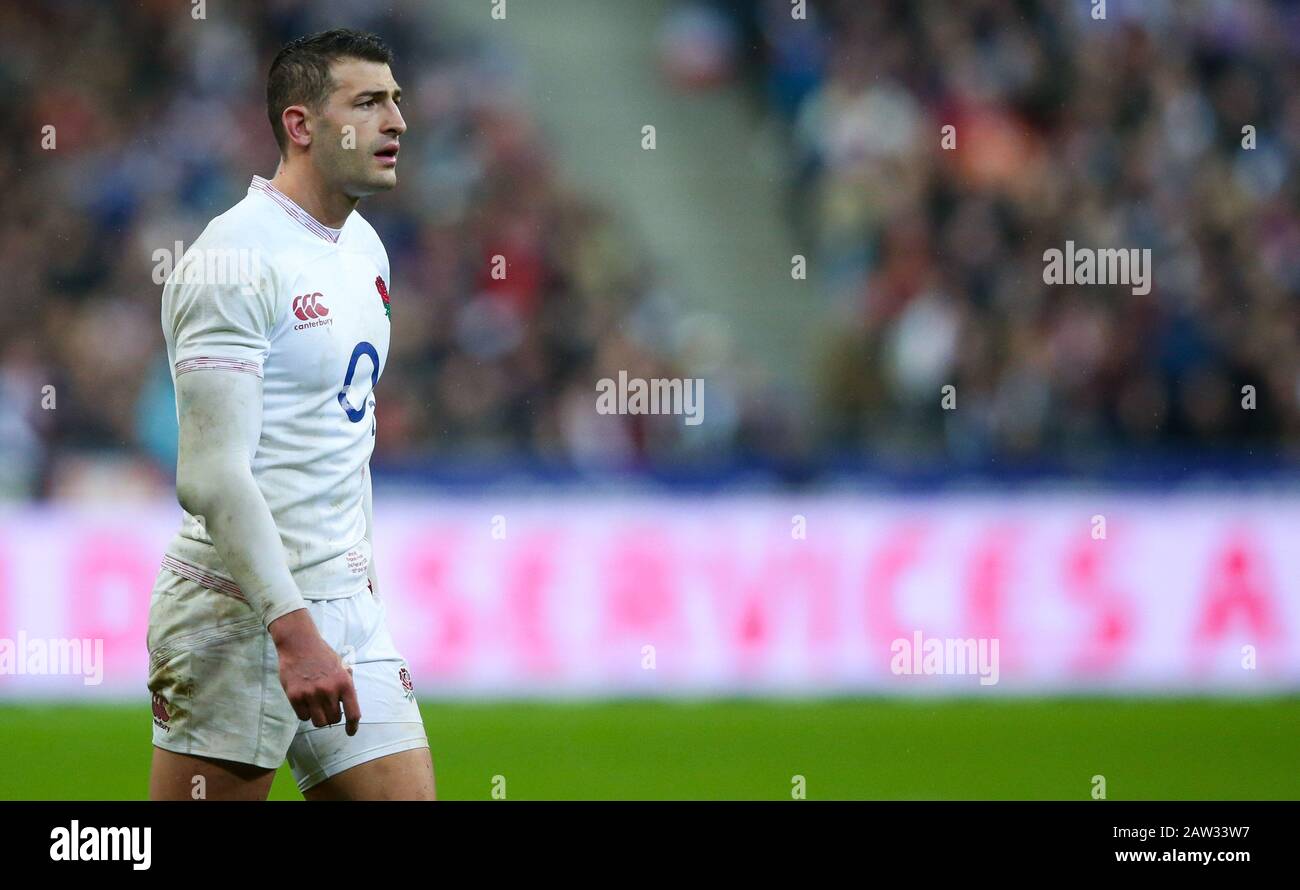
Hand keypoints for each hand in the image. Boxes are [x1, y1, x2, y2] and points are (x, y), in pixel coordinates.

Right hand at [268, 608, 360, 734]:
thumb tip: (349, 706)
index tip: (350, 732)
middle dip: (332, 717)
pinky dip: (305, 713)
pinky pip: (303, 717)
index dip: (353, 726)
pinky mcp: (295, 696)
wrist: (299, 644)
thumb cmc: (323, 655)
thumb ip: (347, 685)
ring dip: (319, 717)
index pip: (353, 713)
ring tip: (316, 706)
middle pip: (334, 720)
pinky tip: (305, 702)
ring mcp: (311, 694)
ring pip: (318, 722)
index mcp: (344, 683)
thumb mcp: (342, 667)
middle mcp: (329, 690)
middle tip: (328, 707)